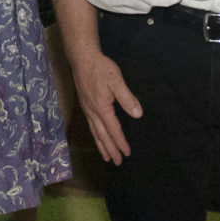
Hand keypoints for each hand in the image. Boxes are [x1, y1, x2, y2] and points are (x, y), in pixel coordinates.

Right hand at [71, 47, 141, 164]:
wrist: (82, 58)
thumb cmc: (101, 68)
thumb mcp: (117, 81)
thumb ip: (127, 98)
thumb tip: (137, 114)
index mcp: (101, 107)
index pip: (113, 129)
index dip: (120, 142)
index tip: (126, 153)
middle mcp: (92, 112)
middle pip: (102, 135)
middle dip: (110, 149)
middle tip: (117, 162)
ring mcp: (87, 109)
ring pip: (95, 132)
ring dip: (101, 146)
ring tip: (106, 157)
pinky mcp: (85, 105)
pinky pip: (91, 126)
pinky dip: (96, 136)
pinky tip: (98, 138)